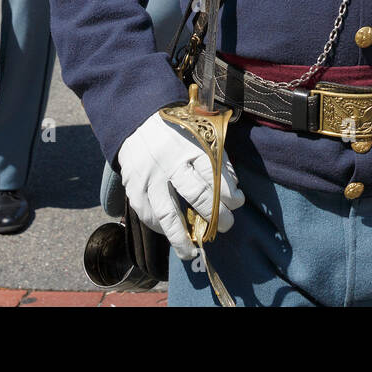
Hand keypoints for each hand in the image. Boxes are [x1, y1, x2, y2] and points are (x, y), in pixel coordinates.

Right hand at [118, 111, 244, 260]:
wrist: (137, 120)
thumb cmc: (178, 131)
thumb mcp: (202, 134)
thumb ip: (218, 160)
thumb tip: (233, 192)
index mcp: (191, 145)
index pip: (214, 174)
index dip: (230, 193)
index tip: (238, 203)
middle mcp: (170, 161)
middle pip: (196, 195)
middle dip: (215, 215)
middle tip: (226, 225)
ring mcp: (150, 175)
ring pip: (167, 213)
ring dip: (181, 237)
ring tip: (192, 251)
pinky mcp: (133, 185)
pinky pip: (146, 214)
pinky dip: (159, 228)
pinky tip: (170, 234)